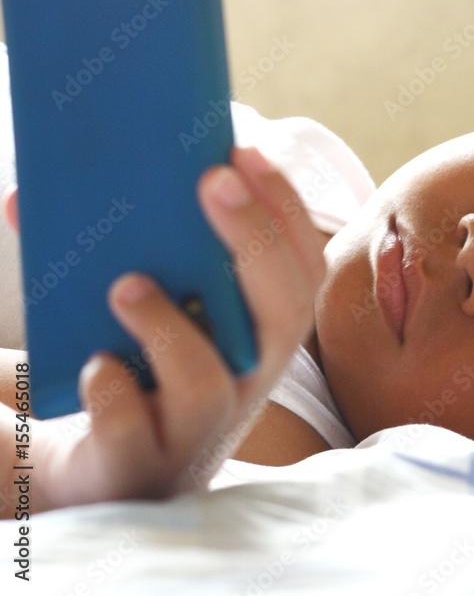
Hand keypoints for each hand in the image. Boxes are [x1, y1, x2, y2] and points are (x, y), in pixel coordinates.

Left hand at [10, 147, 325, 511]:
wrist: (107, 463)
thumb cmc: (141, 365)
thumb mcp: (152, 308)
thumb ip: (119, 252)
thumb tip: (29, 195)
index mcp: (260, 334)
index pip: (303, 271)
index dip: (287, 211)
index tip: (246, 152)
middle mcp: (246, 381)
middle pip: (285, 318)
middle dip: (258, 242)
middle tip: (212, 181)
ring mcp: (196, 428)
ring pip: (208, 387)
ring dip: (170, 328)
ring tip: (126, 283)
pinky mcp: (137, 462)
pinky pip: (131, 433)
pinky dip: (114, 393)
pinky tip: (95, 363)